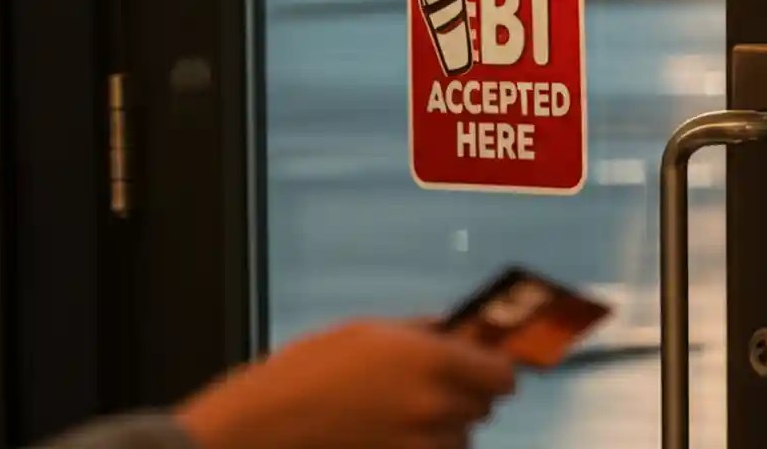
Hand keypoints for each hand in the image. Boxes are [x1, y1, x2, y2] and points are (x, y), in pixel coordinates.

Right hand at [176, 319, 515, 448]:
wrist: (263, 429)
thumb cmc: (306, 375)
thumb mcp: (366, 333)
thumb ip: (419, 331)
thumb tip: (452, 329)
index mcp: (432, 361)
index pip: (502, 375)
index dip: (493, 369)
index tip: (484, 366)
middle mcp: (436, 406)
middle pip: (485, 407)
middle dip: (465, 394)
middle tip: (433, 386)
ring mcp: (423, 445)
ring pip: (462, 436)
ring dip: (444, 425)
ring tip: (400, 413)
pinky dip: (424, 446)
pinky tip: (390, 434)